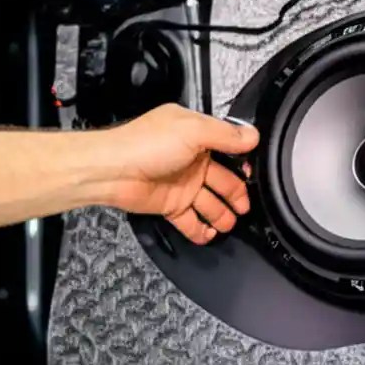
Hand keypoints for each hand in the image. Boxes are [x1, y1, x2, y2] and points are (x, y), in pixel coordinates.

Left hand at [102, 104, 259, 243]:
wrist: (112, 171)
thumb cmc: (144, 144)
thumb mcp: (193, 130)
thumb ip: (226, 134)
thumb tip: (252, 136)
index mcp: (196, 135)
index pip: (228, 149)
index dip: (242, 163)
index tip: (252, 174)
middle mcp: (191, 159)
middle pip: (223, 180)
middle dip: (236, 194)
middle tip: (245, 206)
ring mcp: (182, 183)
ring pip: (210, 203)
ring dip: (222, 215)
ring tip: (230, 224)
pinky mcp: (171, 205)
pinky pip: (190, 221)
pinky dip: (201, 230)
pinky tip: (211, 234)